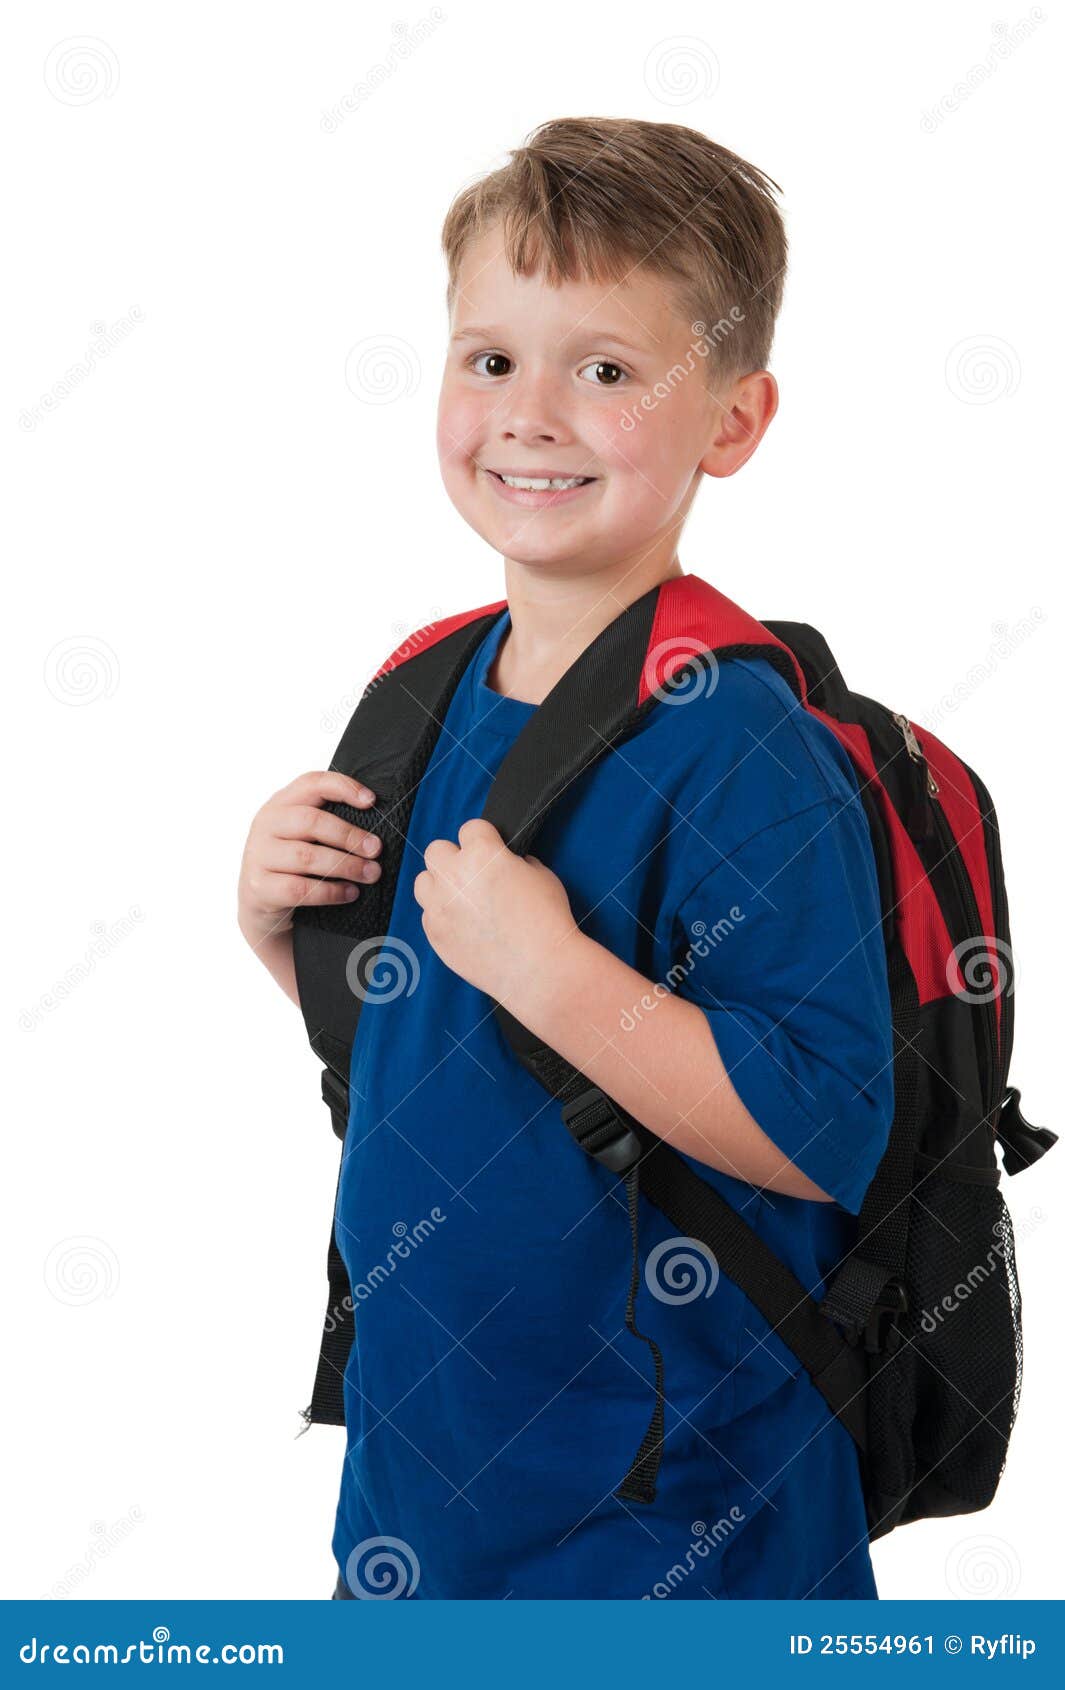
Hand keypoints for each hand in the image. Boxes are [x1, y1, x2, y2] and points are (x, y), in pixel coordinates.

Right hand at [237, 770, 382, 943]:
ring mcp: (259, 856)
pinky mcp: (260, 887)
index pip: (312, 783)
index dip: (343, 787)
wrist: (258, 900)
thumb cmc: (291, 861)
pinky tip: (351, 893)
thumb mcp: (303, 834)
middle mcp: (267, 824)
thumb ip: (329, 823)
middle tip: (376, 849)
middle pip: (311, 821)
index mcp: (281, 804)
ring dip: (346, 865)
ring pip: (307, 857)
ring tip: (370, 873)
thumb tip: (375, 831)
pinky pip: (300, 889)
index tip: (371, 801)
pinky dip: (331, 891)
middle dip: (349, 835)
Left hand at [412, 818, 577, 1002]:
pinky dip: (442, 916)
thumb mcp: (543, 876)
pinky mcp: (434, 933)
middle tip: (472, 874)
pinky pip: (428, 915)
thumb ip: (517, 863)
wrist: (539, 969)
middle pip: (436, 849)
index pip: (470, 828)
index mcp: (482, 854)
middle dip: (453, 858)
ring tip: (462, 900)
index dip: (484, 839)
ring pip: (423, 882)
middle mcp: (454, 876)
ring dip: (439, 885)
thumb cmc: (547, 922)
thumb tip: (508, 865)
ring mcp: (439, 906)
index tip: (490, 850)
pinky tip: (464, 926)